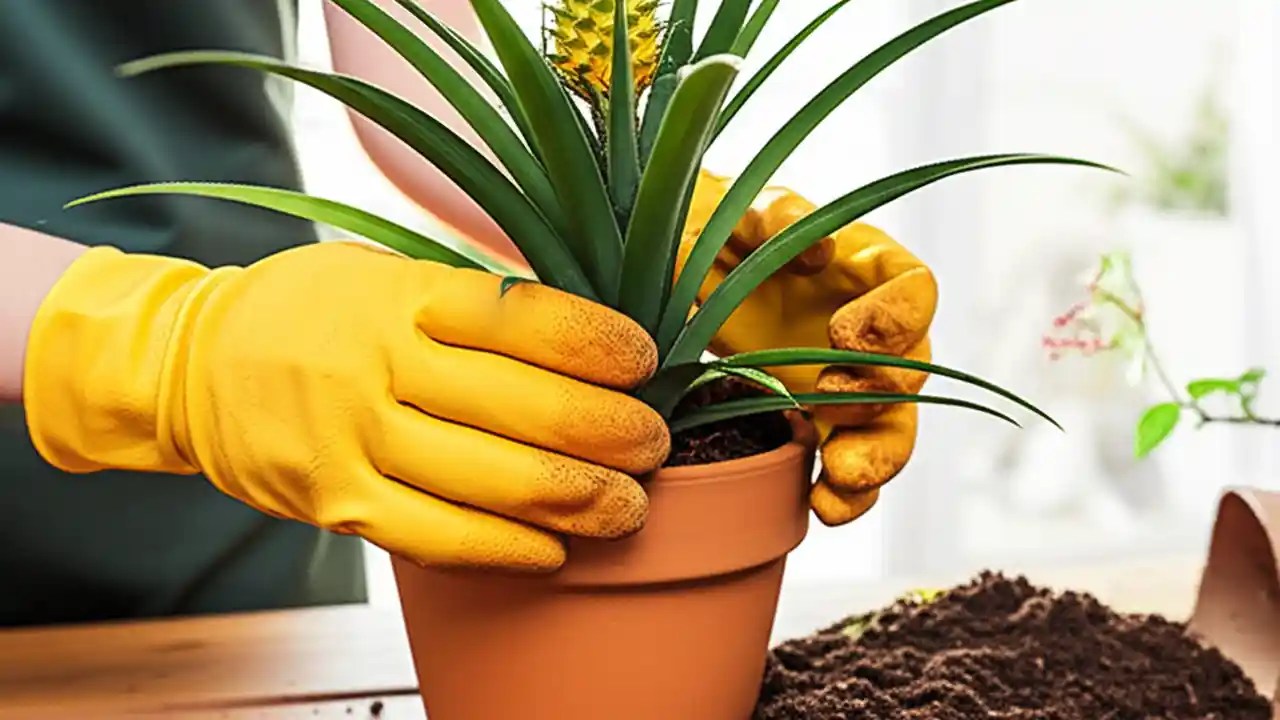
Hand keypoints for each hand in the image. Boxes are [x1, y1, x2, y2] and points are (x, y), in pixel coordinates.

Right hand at [24, 242, 668, 570]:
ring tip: (631, 504)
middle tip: (656, 443)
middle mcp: (382, 363)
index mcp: (404, 295)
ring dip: (579, 498)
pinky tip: (556, 548)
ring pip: (494, 480)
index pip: (524, 316)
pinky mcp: (338, 503)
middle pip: (526, 406)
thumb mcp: (384, 275)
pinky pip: (442, 537)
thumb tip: (588, 340)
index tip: (646, 360)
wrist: (192, 367)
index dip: (598, 343)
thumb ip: (472, 305)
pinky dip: (510, 548)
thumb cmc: (313, 314)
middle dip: (611, 431)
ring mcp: (355, 438)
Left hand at [681, 170, 936, 525]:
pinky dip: (845, 495)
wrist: (685, 276)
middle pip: (911, 372)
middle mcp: (871, 332)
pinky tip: (822, 508)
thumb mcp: (736, 215)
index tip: (842, 333)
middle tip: (830, 401)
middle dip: (881, 396)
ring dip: (875, 460)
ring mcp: (849, 383)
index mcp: (866, 269)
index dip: (894, 318)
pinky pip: (850, 466)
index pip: (914, 291)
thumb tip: (821, 250)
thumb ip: (776, 217)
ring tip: (840, 479)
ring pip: (891, 431)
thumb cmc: (718, 232)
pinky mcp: (821, 424)